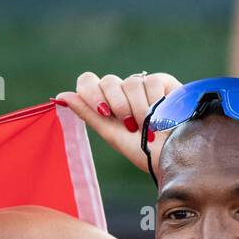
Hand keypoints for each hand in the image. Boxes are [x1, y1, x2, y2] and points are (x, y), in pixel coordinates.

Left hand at [57, 71, 180, 173]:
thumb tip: (60, 95)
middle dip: (117, 106)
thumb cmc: (147, 153)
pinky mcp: (165, 82)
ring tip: (152, 128)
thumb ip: (89, 114)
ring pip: (130, 82)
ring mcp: (144, 86)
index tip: (102, 112)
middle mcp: (124, 93)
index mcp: (108, 104)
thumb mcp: (114, 136)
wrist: (178, 157)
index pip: (88, 82)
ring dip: (140, 110)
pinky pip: (151, 81)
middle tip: (131, 125)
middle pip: (108, 81)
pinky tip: (166, 116)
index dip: (91, 92)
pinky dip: (157, 103)